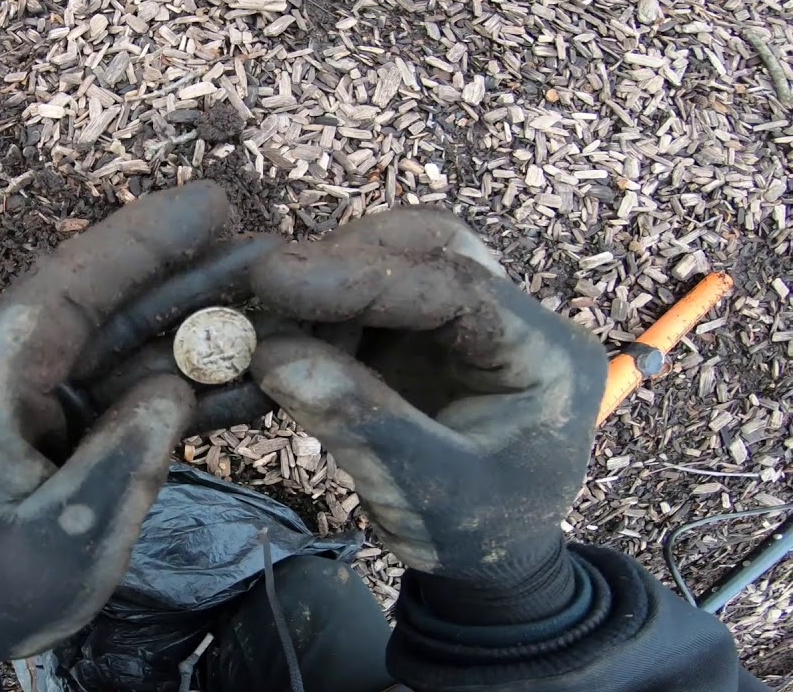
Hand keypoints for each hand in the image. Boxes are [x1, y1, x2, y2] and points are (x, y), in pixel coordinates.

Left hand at [0, 183, 233, 686]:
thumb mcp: (62, 545)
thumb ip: (122, 459)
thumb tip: (171, 386)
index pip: (59, 294)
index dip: (136, 242)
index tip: (209, 203)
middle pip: (98, 310)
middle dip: (181, 276)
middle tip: (265, 248)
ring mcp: (25, 402)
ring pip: (117, 349)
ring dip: (190, 330)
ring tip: (274, 307)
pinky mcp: (48, 427)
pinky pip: (116, 395)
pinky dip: (174, 389)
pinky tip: (242, 379)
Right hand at [246, 207, 605, 583]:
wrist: (486, 568)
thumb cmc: (472, 535)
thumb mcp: (420, 490)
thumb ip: (357, 419)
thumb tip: (269, 352)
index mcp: (547, 356)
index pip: (458, 287)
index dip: (365, 277)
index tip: (278, 280)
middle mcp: (517, 321)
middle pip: (436, 249)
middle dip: (351, 259)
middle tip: (270, 283)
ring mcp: (471, 323)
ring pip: (403, 261)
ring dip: (333, 284)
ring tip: (274, 322)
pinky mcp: (429, 335)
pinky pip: (376, 299)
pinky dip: (328, 310)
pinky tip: (289, 334)